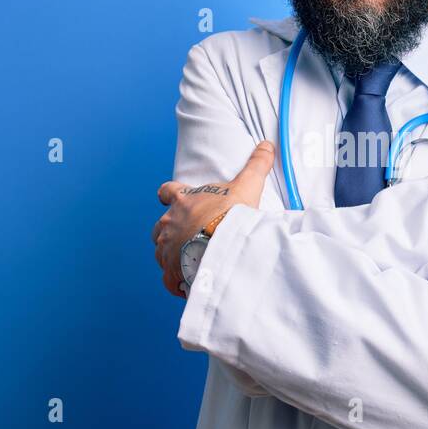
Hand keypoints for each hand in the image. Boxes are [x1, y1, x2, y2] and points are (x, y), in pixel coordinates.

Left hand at [152, 140, 275, 296]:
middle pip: (160, 225)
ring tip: (190, 260)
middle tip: (188, 235)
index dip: (168, 194)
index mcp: (182, 200)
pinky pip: (168, 277)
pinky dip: (176, 280)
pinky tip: (189, 283)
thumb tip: (267, 145)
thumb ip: (256, 165)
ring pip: (161, 251)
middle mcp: (169, 223)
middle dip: (170, 230)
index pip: (166, 191)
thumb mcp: (246, 186)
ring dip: (172, 254)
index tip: (169, 197)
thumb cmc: (231, 215)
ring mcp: (166, 247)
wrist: (223, 246)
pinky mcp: (170, 270)